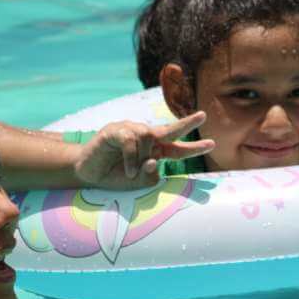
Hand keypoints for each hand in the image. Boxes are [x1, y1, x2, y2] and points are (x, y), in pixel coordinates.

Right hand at [74, 111, 214, 188]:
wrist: (87, 172)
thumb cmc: (114, 176)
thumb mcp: (137, 182)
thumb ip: (150, 174)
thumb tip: (155, 160)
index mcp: (153, 150)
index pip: (177, 148)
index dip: (193, 147)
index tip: (211, 144)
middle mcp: (145, 137)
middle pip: (169, 129)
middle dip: (186, 123)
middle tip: (202, 116)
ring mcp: (130, 130)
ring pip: (148, 137)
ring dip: (142, 157)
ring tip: (131, 173)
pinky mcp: (115, 130)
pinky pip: (131, 141)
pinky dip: (131, 158)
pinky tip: (127, 169)